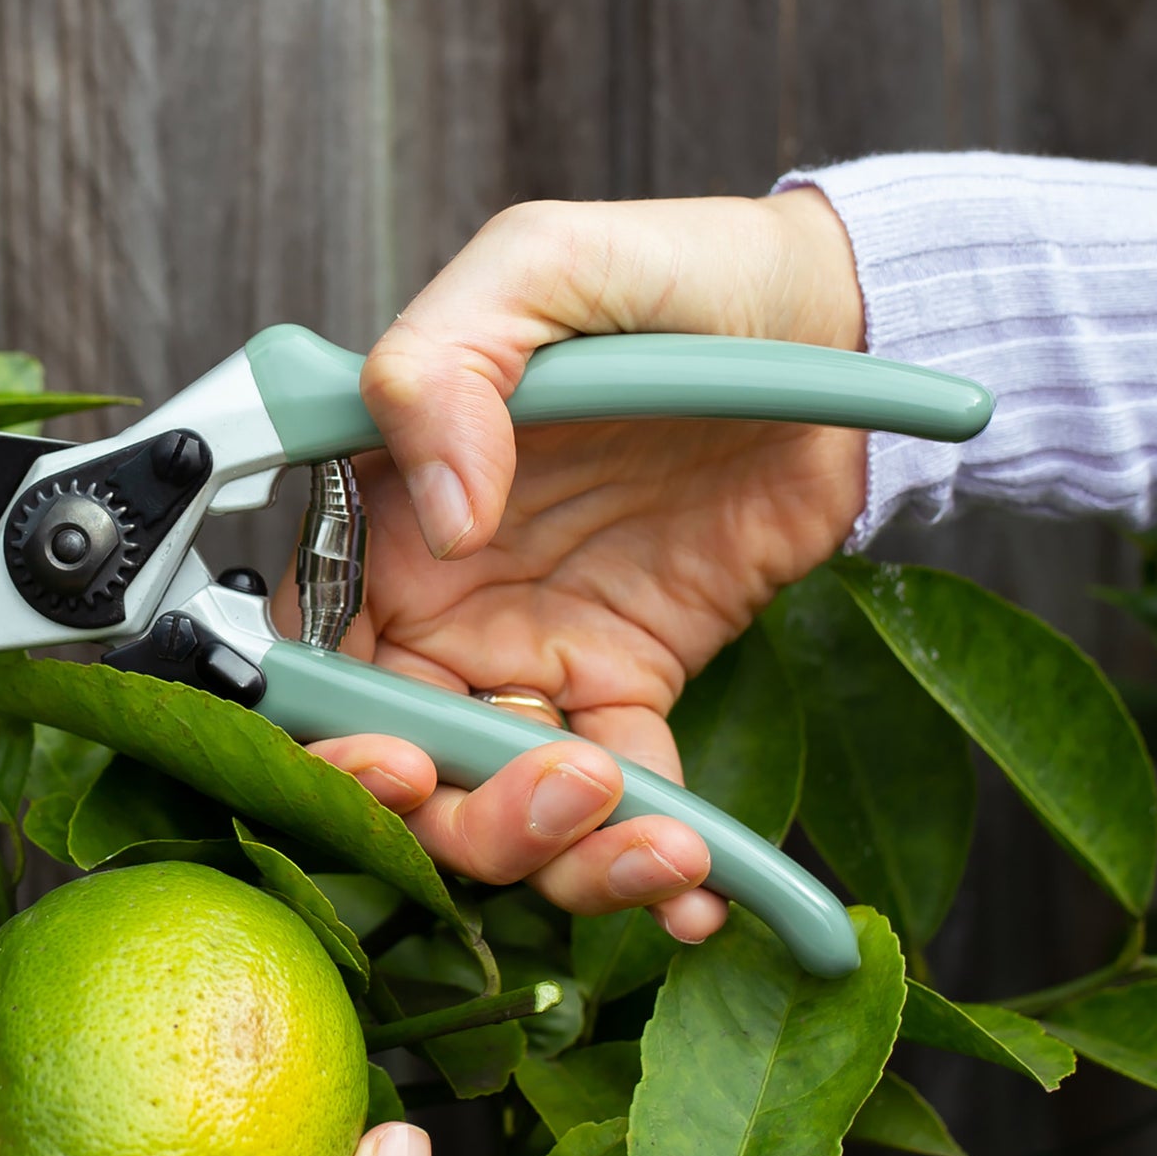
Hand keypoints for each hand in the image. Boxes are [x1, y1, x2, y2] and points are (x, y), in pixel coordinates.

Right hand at [283, 187, 866, 944]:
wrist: (843, 318)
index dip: (334, 737)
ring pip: (505, 806)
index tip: (401, 761)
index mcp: (386, 521)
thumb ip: (448, 366)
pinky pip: (625, 800)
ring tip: (663, 844)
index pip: (313, 661)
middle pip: (406, 770)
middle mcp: (442, 609)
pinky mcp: (630, 687)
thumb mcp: (543, 267)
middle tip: (563, 795)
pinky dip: (657, 866)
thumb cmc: (674, 277)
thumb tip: (442, 516)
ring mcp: (534, 658)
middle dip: (465, 822)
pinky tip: (704, 888)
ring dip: (568, 858)